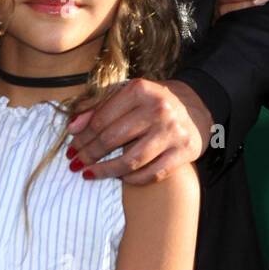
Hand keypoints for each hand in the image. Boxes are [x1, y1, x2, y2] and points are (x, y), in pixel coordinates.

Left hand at [65, 79, 211, 184]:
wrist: (198, 105)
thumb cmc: (155, 100)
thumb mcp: (128, 93)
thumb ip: (99, 105)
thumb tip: (73, 126)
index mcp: (140, 90)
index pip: (102, 118)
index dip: (82, 136)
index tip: (70, 146)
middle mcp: (158, 109)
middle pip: (112, 139)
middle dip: (89, 154)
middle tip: (75, 163)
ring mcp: (172, 132)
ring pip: (130, 160)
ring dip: (105, 170)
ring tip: (90, 174)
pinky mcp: (184, 151)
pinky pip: (153, 174)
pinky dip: (133, 179)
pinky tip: (121, 177)